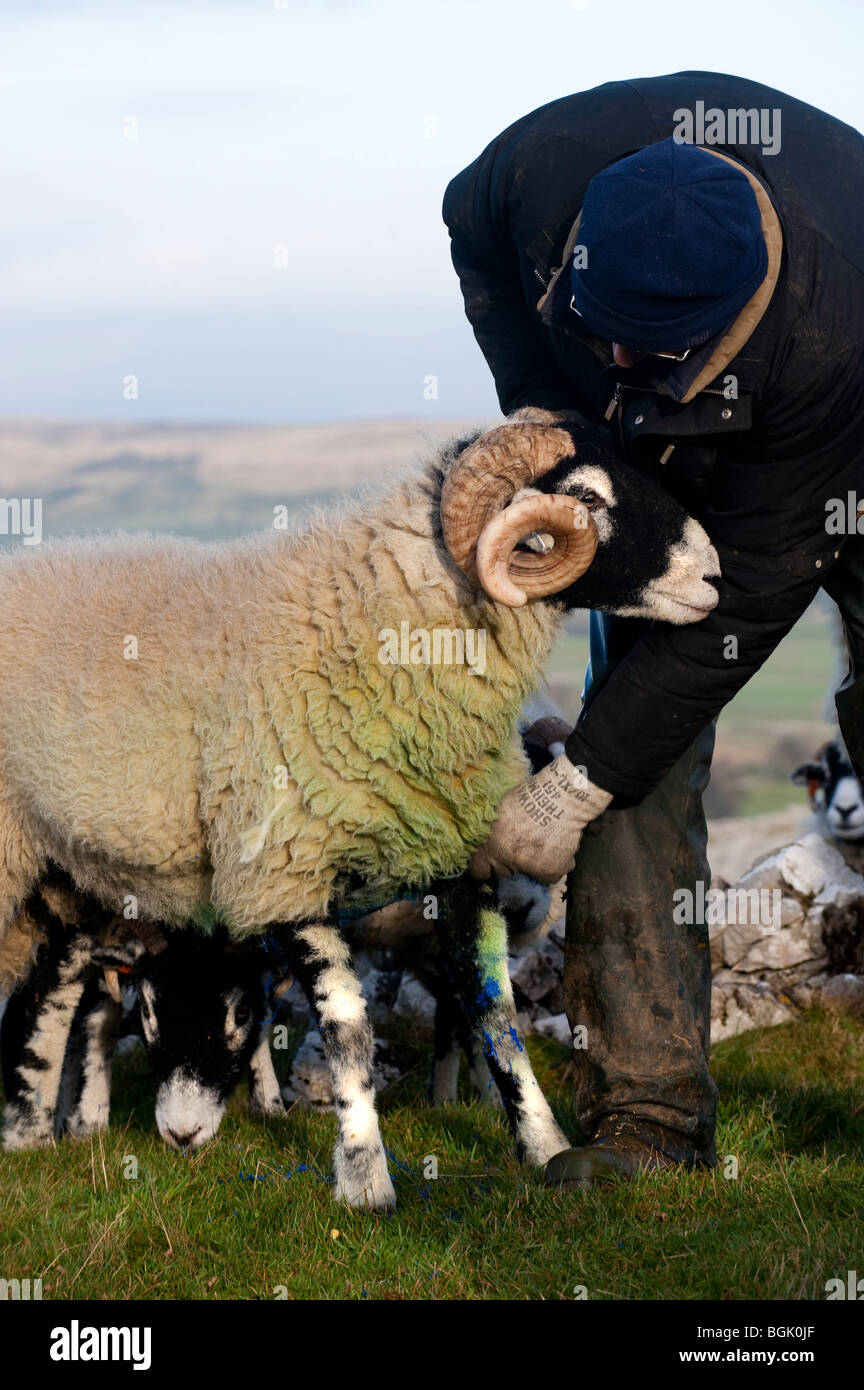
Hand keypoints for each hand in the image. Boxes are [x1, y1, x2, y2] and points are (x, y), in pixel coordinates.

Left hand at [469, 754, 612, 882]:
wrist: (558, 798)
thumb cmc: (529, 796)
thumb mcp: (502, 810)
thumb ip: (496, 828)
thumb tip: (495, 834)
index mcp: (490, 844)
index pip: (478, 868)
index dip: (483, 868)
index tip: (487, 868)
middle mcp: (506, 859)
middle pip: (504, 871)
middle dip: (510, 862)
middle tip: (521, 847)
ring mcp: (529, 867)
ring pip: (529, 873)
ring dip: (534, 863)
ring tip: (543, 843)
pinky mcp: (550, 871)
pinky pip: (551, 876)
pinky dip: (557, 864)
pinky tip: (559, 848)